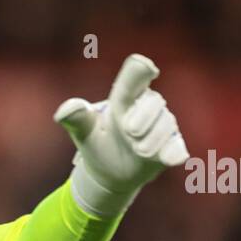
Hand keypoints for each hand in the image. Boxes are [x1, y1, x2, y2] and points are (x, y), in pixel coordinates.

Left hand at [54, 53, 188, 213]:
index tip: (145, 67)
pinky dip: (175, 151)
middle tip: (127, 131)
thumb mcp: (84, 132)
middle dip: (141, 118)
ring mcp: (162, 126)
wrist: (109, 174)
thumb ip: (76, 119)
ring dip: (150, 140)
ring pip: (166, 124)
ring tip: (137, 150)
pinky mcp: (171, 146)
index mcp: (125, 98)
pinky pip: (177, 145)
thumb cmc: (97, 144)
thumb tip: (63, 111)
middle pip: (154, 101)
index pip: (134, 77)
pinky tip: (172, 158)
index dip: (140, 70)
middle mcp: (147, 107)